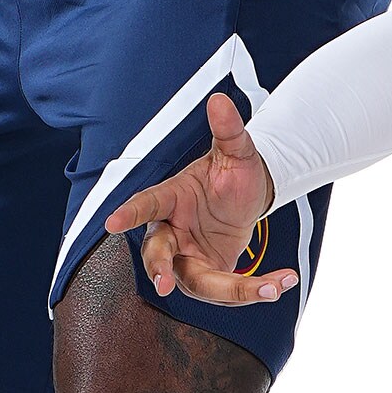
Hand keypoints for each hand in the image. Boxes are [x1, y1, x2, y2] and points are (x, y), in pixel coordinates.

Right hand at [106, 95, 293, 302]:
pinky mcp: (208, 273)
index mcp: (172, 197)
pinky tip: (281, 282)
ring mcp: (188, 255)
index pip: (147, 203)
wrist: (249, 196)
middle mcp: (173, 230)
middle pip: (158, 253)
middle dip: (158, 269)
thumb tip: (220, 101)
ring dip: (232, 290)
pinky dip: (254, 289)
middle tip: (164, 283)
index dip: (129, 213)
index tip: (111, 223)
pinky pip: (225, 290)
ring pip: (196, 281)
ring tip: (269, 288)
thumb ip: (229, 130)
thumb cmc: (234, 172)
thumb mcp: (238, 151)